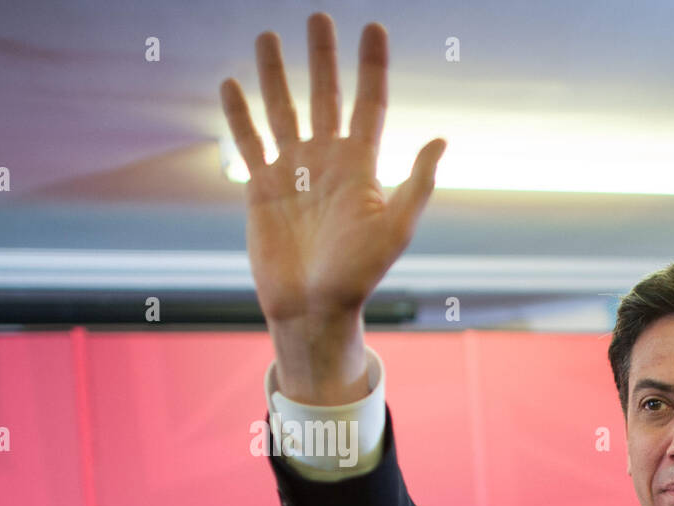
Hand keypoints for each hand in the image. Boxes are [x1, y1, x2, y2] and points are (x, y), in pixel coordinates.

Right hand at [220, 13, 445, 403]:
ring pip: (283, 110)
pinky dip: (239, 116)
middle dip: (322, 56)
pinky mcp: (262, 189)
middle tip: (317, 17)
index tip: (372, 26)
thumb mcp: (395, 230)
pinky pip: (249, 143)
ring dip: (275, 75)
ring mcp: (293, 172)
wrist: (312, 308)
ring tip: (268, 36)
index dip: (371, 65)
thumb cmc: (358, 275)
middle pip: (325, 95)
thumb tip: (441, 139)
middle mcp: (327, 161)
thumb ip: (416, 184)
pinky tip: (232, 85)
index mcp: (361, 165)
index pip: (368, 102)